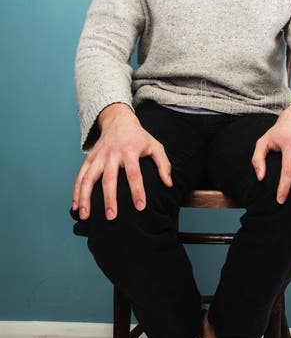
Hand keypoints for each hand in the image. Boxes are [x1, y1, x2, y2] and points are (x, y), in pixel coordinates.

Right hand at [71, 103, 172, 220]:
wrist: (118, 120)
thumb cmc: (139, 137)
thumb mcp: (155, 146)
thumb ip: (164, 164)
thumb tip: (168, 184)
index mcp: (130, 151)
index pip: (134, 174)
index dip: (137, 191)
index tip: (140, 207)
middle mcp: (112, 154)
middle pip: (109, 179)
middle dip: (109, 199)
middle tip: (112, 217)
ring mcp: (98, 156)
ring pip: (88, 178)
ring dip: (85, 198)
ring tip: (85, 216)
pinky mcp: (89, 158)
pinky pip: (80, 176)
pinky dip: (76, 191)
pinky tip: (76, 206)